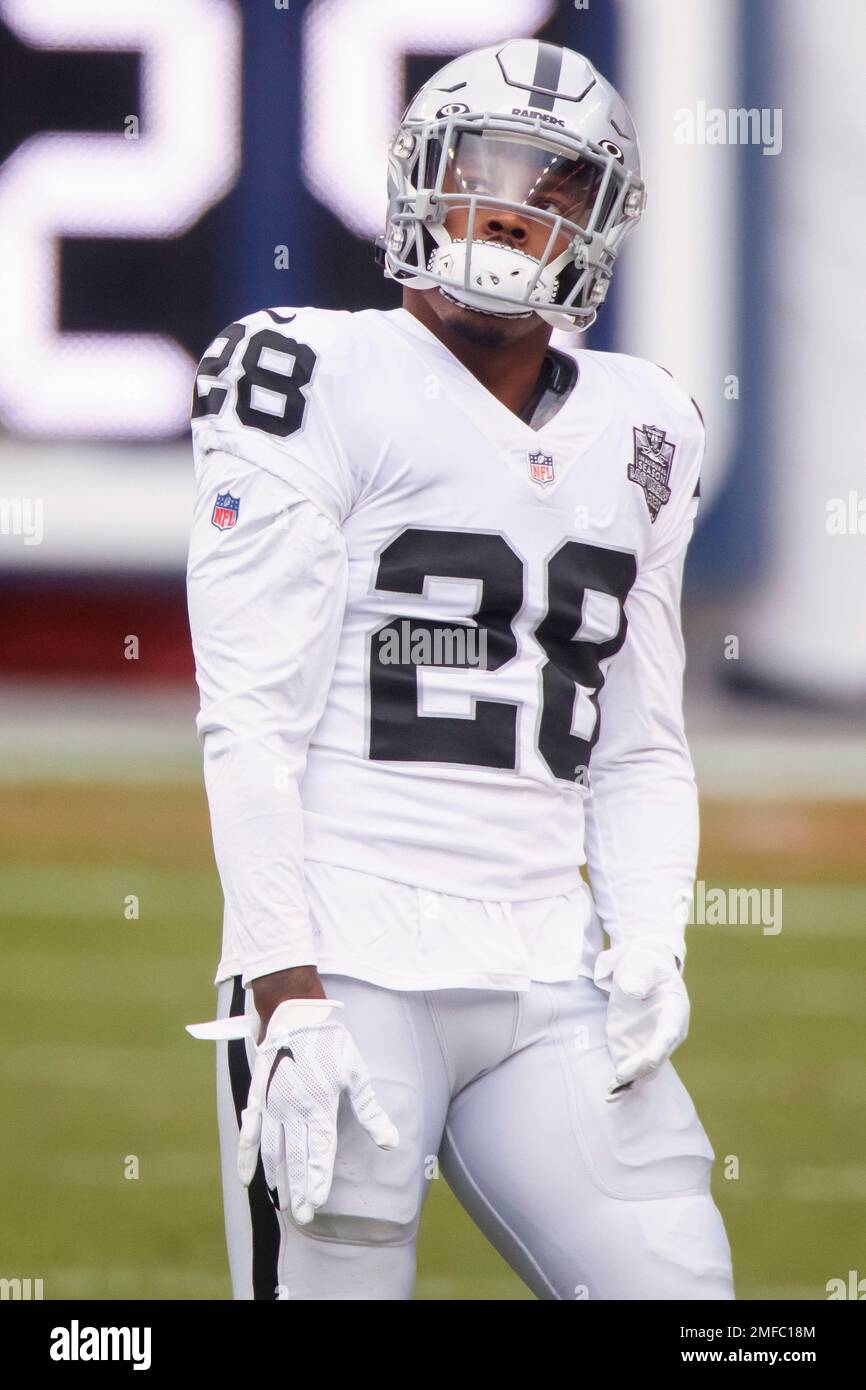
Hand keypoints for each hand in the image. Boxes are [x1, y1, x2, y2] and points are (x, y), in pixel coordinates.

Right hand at [237, 998, 398, 1223]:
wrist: (294, 1012)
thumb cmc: (330, 1042)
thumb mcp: (356, 1071)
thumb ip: (369, 1110)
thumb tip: (389, 1142)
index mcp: (319, 1103)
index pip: (318, 1149)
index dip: (318, 1177)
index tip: (318, 1202)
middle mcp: (292, 1108)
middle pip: (295, 1156)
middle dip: (299, 1188)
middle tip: (302, 1216)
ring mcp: (271, 1104)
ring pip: (272, 1150)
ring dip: (277, 1179)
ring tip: (282, 1203)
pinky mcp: (257, 1097)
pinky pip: (249, 1133)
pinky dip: (247, 1158)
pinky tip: (247, 1180)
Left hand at [593, 939, 689, 1101]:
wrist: (642, 966)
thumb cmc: (646, 963)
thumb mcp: (643, 962)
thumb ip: (639, 975)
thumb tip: (633, 991)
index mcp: (675, 1010)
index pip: (669, 1034)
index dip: (657, 1050)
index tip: (647, 1062)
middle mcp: (669, 1032)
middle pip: (657, 1057)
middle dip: (639, 1071)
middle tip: (618, 1079)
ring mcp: (654, 1041)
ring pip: (647, 1069)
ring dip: (631, 1083)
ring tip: (611, 1095)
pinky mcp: (640, 1045)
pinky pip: (635, 1068)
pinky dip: (624, 1081)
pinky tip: (610, 1093)